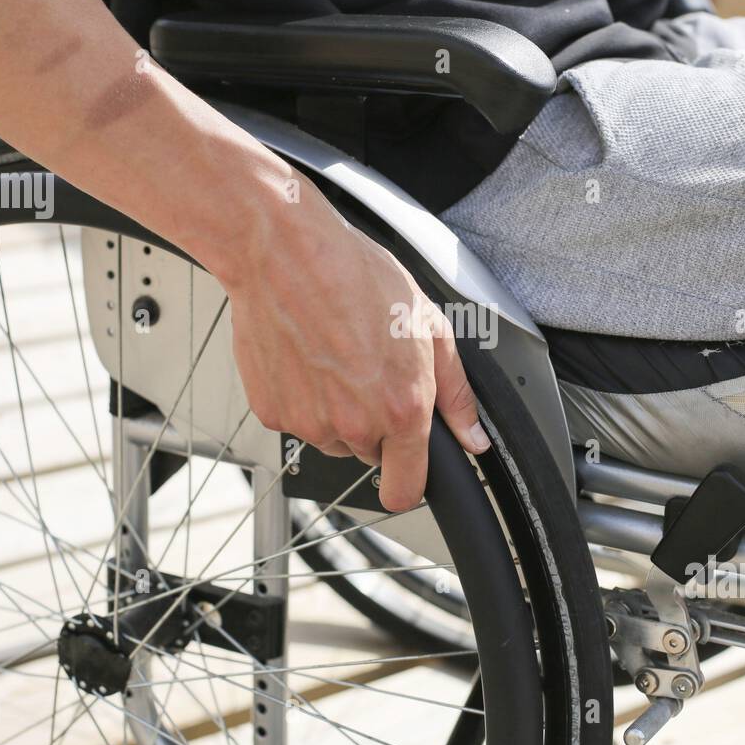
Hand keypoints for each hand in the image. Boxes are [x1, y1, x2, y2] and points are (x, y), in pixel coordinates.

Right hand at [213, 169, 490, 510]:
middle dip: (375, 424)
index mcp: (401, 409)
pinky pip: (296, 420)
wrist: (284, 254)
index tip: (408, 469)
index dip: (409, 482)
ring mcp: (309, 422)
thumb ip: (455, 392)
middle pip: (370, 453)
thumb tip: (472, 436)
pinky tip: (308, 356)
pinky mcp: (272, 411)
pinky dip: (303, 398)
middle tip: (368, 370)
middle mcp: (354, 424)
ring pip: (332, 437)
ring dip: (337, 411)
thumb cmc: (354, 276)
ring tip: (336, 356)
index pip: (406, 490)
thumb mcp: (429, 326)